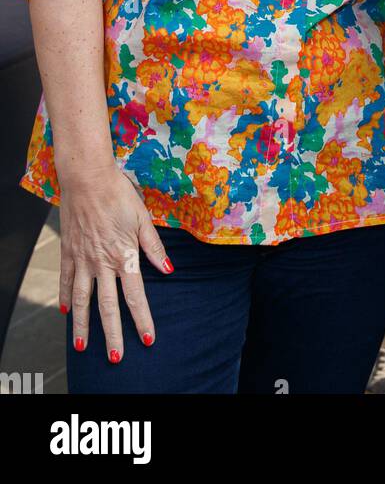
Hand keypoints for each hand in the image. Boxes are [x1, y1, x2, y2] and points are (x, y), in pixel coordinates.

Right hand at [59, 164, 172, 362]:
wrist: (87, 178)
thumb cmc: (119, 194)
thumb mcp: (143, 218)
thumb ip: (154, 248)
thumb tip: (169, 271)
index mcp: (124, 255)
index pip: (135, 295)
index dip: (142, 319)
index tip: (147, 338)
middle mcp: (102, 262)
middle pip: (108, 306)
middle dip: (112, 334)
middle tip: (116, 358)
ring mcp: (82, 259)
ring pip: (82, 300)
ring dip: (84, 325)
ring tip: (83, 347)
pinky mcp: (68, 252)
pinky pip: (65, 281)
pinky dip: (64, 298)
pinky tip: (65, 314)